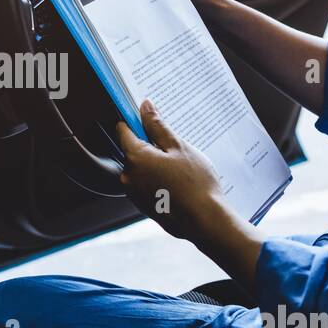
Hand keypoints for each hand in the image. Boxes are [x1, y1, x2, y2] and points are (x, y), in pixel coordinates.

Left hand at [116, 99, 227, 241]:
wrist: (204, 221)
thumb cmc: (195, 184)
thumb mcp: (178, 147)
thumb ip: (157, 125)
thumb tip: (145, 106)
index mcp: (134, 158)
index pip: (123, 130)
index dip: (135, 121)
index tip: (148, 118)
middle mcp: (128, 176)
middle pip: (133, 150)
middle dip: (151, 145)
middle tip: (174, 148)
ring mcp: (134, 193)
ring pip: (141, 168)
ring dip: (156, 163)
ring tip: (180, 168)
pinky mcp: (143, 205)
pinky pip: (146, 183)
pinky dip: (158, 179)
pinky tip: (177, 182)